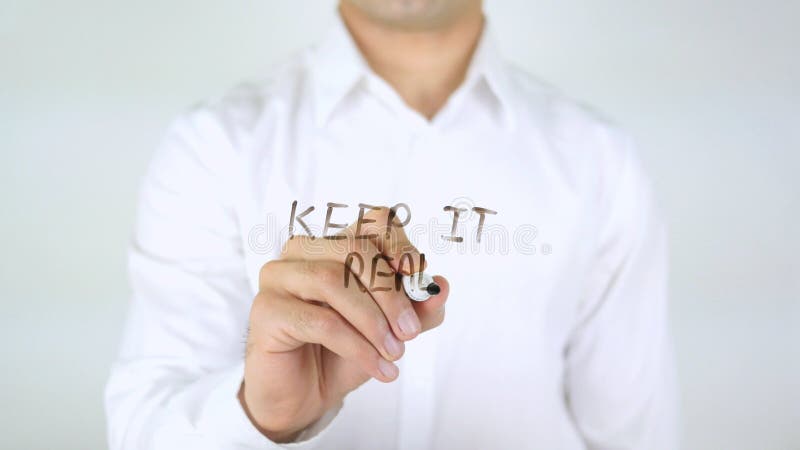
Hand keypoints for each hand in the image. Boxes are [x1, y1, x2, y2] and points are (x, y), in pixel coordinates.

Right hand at [239, 207, 449, 441]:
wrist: (305, 395)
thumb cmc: (344, 352)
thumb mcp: (390, 330)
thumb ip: (417, 309)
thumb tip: (441, 287)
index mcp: (335, 244)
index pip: (374, 222)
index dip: (400, 245)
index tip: (419, 280)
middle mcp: (303, 251)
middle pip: (354, 249)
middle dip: (390, 292)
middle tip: (410, 332)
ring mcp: (278, 276)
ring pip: (333, 281)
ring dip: (373, 322)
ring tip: (394, 353)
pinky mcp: (266, 310)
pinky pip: (319, 321)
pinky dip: (356, 346)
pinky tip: (378, 368)